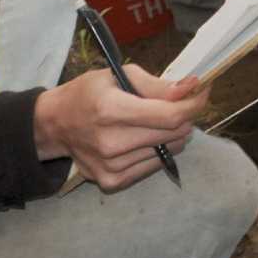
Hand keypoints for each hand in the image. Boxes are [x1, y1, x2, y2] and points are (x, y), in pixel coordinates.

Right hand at [31, 65, 210, 191]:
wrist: (55, 125)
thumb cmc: (88, 93)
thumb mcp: (118, 75)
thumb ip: (156, 84)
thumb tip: (190, 88)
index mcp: (111, 110)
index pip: (169, 115)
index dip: (194, 104)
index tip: (202, 91)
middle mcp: (111, 143)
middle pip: (173, 134)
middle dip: (185, 116)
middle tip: (178, 104)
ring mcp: (111, 167)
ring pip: (168, 150)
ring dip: (172, 134)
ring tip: (155, 121)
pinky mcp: (112, 182)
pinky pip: (153, 166)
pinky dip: (158, 150)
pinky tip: (142, 139)